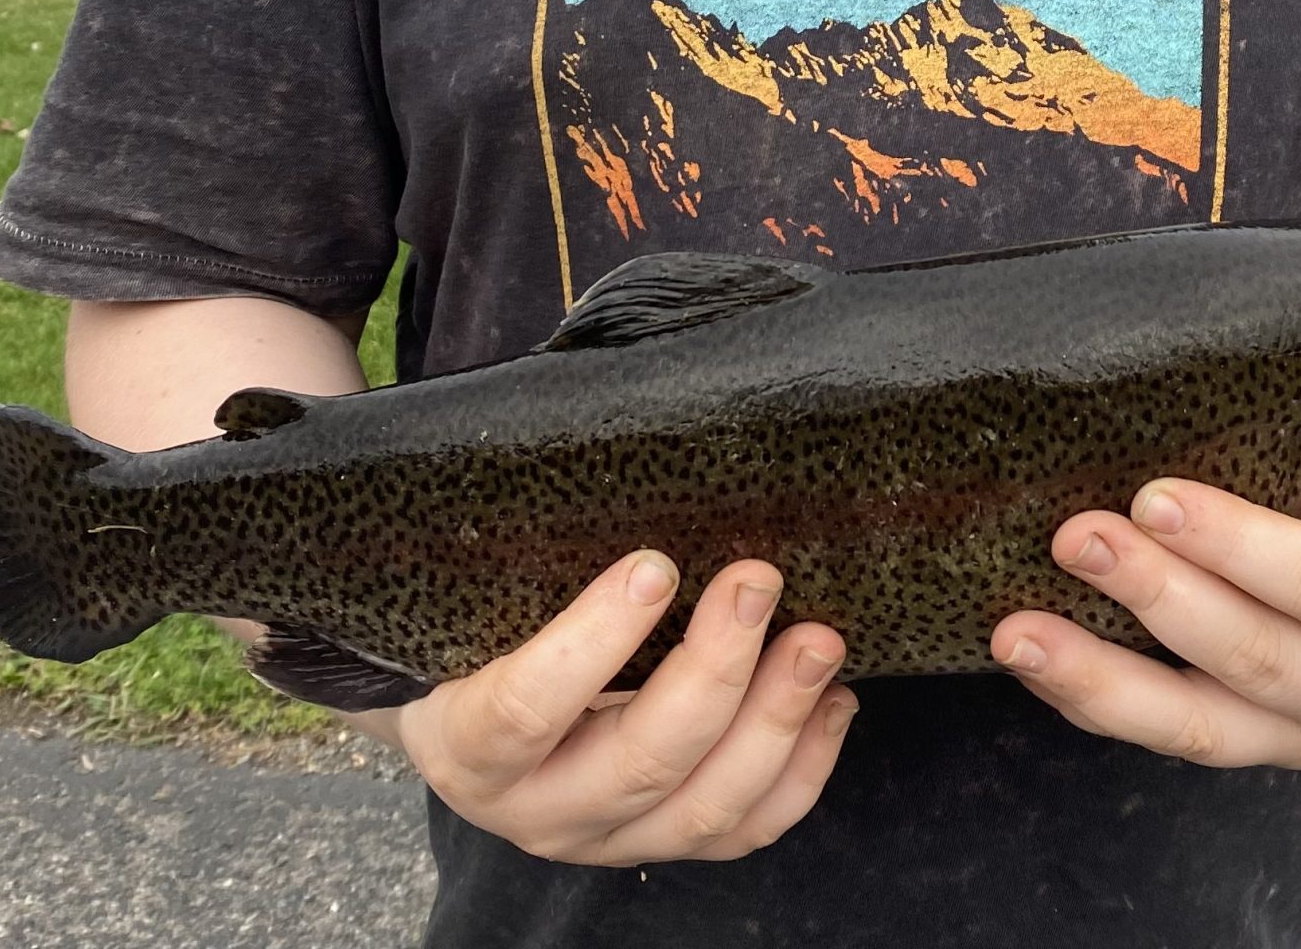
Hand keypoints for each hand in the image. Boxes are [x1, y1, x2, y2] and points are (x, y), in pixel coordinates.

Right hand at [398, 552, 856, 862]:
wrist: (471, 711)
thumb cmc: (478, 626)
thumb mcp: (474, 594)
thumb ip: (521, 552)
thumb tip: (615, 456)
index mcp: (467, 745)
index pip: (523, 711)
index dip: (592, 644)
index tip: (655, 566)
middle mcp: (536, 810)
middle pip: (637, 763)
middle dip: (714, 672)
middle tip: (759, 581)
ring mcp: (606, 838)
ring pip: (702, 809)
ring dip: (774, 721)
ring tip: (819, 642)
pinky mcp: (664, 845)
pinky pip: (744, 831)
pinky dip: (801, 771)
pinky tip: (833, 702)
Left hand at [989, 481, 1300, 769]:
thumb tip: (1236, 336)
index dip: (1240, 547)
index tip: (1154, 495)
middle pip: (1253, 655)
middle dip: (1154, 596)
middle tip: (1072, 534)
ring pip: (1200, 723)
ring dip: (1099, 676)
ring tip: (1015, 633)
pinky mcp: (1267, 745)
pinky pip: (1178, 735)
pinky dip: (1101, 704)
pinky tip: (1037, 663)